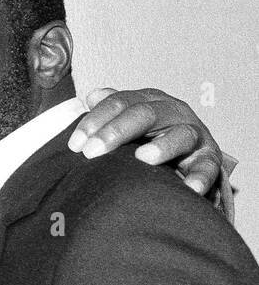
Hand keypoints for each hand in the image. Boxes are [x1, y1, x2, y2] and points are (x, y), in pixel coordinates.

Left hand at [68, 87, 224, 196]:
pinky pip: (208, 167)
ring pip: (181, 135)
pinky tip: (189, 188)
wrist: (191, 151)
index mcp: (148, 100)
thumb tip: (90, 96)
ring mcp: (194, 134)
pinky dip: (200, 177)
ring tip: (142, 158)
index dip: (95, 121)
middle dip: (116, 131)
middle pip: (144, 114)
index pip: (119, 102)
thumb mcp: (129, 120)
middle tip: (92, 151)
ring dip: (162, 146)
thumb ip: (110, 109)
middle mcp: (173, 112)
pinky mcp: (210, 158)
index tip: (75, 144)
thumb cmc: (150, 135)